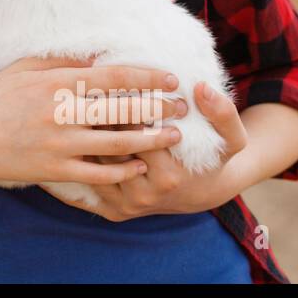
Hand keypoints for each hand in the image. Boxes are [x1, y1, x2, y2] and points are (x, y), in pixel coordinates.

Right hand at [0, 56, 187, 190]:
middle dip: (157, 107)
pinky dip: (123, 171)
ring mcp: (59, 144)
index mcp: (55, 83)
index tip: (169, 78)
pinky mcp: (55, 170)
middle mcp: (61, 113)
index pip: (111, 76)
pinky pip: (98, 173)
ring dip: (150, 139)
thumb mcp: (22, 69)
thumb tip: (97, 54)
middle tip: (182, 106)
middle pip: (122, 109)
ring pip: (117, 143)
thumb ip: (60, 61)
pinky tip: (140, 166)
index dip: (145, 77)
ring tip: (172, 136)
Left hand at [61, 81, 250, 219]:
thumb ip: (223, 113)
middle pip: (109, 146)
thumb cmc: (215, 158)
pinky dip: (75, 161)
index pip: (134, 132)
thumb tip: (200, 88)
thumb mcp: (231, 138)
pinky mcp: (113, 211)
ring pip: (93, 162)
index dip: (123, 105)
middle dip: (99, 117)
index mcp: (170, 176)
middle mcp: (145, 195)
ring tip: (78, 109)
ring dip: (85, 136)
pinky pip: (86, 184)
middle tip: (91, 93)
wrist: (204, 192)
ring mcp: (127, 205)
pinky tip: (66, 139)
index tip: (117, 85)